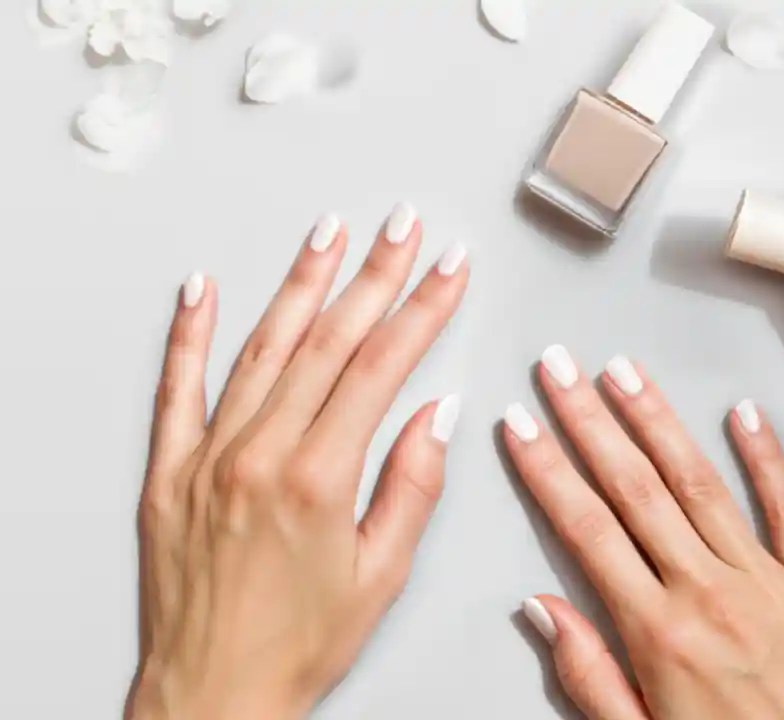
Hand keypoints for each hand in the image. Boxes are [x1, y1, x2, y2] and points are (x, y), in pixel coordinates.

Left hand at [127, 206, 468, 719]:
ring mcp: (206, 457)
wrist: (211, 696)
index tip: (448, 270)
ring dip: (300, 285)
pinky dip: (189, 332)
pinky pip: (177, 387)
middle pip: (328, 343)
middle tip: (403, 228)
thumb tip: (436, 411)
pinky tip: (204, 287)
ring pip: (261, 349)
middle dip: (374, 276)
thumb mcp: (381, 576)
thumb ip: (411, 486)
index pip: (381, 368)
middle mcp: (258, 456)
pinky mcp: (168, 471)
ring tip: (330, 234)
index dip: (421, 310)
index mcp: (317, 480)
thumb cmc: (297, 646)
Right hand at [504, 348, 783, 719]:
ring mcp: (768, 583)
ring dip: (657, 421)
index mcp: (659, 633)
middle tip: (559, 366)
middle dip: (590, 421)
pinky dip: (766, 457)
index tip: (520, 423)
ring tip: (623, 370)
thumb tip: (538, 606)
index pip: (587, 530)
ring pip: (701, 483)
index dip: (547, 470)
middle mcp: (709, 593)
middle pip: (636, 488)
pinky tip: (743, 412)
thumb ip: (589, 672)